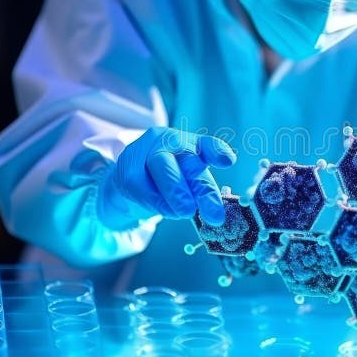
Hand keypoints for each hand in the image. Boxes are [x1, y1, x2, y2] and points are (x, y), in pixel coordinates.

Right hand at [102, 127, 235, 226]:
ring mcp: (147, 151)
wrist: (128, 182)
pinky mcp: (127, 168)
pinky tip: (166, 211)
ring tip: (187, 213)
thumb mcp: (188, 181)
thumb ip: (200, 188)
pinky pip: (142, 186)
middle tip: (214, 215)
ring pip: (163, 168)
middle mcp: (170, 141)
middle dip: (202, 188)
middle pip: (187, 160)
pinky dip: (157, 202)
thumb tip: (215, 211)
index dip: (217, 151)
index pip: (207, 144)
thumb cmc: (167, 182)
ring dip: (177, 194)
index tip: (228, 161)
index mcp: (190, 144)